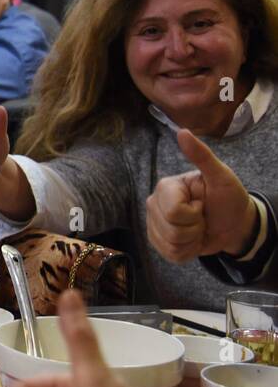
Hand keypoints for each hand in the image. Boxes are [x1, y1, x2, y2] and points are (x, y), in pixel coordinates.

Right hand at [147, 128, 258, 261]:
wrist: (234, 225)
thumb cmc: (228, 198)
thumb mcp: (221, 176)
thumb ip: (201, 156)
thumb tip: (182, 131)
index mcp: (165, 188)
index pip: (174, 212)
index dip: (194, 214)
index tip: (202, 204)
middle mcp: (153, 205)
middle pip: (170, 230)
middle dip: (194, 229)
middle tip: (202, 217)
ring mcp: (154, 225)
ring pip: (169, 244)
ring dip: (192, 241)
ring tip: (199, 228)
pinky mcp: (158, 243)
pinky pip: (169, 255)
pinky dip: (188, 252)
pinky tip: (193, 240)